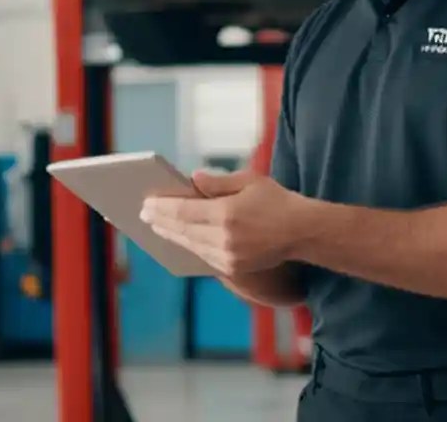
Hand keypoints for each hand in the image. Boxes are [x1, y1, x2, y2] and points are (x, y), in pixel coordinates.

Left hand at [139, 169, 306, 275]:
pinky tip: (180, 238)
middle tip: (143, 214)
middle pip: (183, 230)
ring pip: (191, 245)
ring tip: (157, 225)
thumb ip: (218, 182)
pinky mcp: (233, 268)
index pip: (184, 212)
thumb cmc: (277, 201)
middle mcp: (225, 239)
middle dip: (161, 221)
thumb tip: (192, 179)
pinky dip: (188, 245)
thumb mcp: (250, 181)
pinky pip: (203, 256)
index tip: (146, 203)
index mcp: (227, 214)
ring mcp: (229, 256)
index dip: (162, 208)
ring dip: (171, 235)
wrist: (302, 231)